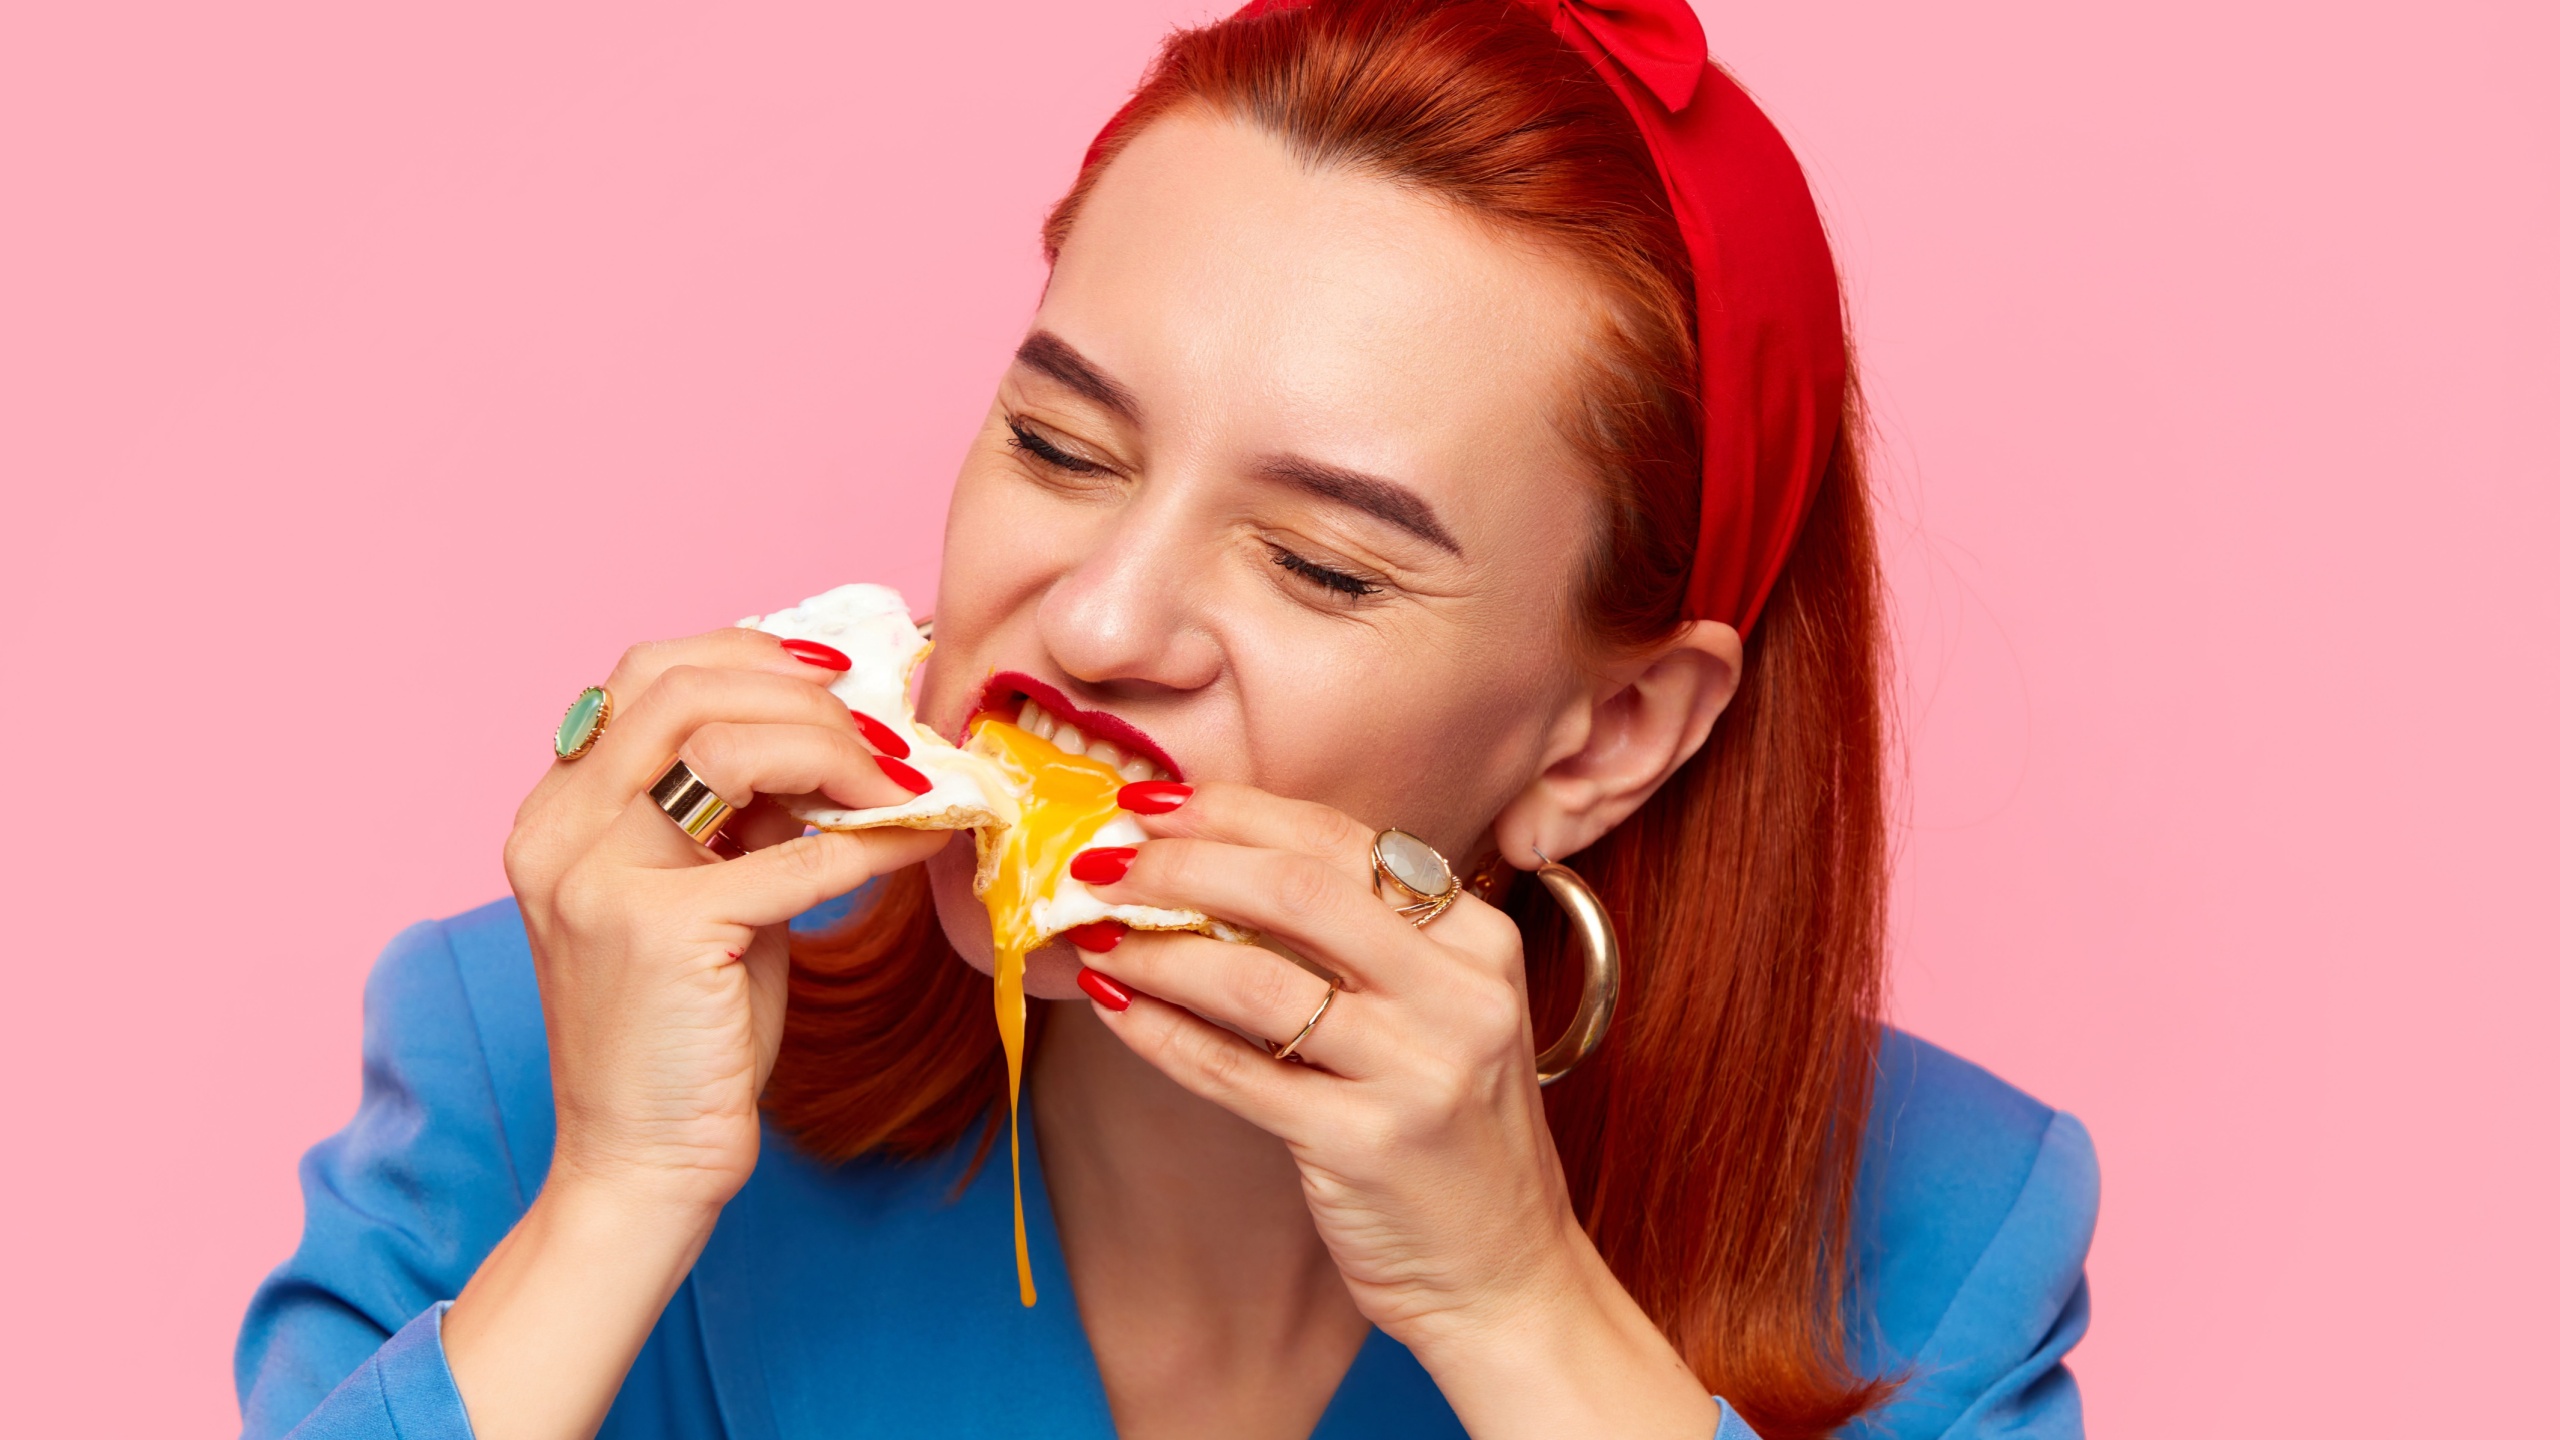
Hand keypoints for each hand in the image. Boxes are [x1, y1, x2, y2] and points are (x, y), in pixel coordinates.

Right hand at [502, 628, 950, 1215]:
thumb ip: (745, 815)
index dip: (752, 657)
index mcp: (558, 810)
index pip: (647, 673)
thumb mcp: (708, 895)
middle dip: (802, 696)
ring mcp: (596, 877)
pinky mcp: (658, 931)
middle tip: (882, 736)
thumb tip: (837, 740)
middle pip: (683, 687)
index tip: (838, 678)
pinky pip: (794, 854)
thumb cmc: (687, 1033)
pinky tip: (922, 841)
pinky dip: (871, 842)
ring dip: (837, 753)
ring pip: (728, 747)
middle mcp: (558, 830)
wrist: (642, 1166)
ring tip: (902, 785)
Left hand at [1068, 783, 1723, 1436]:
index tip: (1149, 799)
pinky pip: (1232, 1071)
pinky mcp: (1365, 1144)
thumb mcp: (1441, 1013)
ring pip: (1254, 976)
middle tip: (1100, 862)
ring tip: (1095, 935)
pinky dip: (1160, 1032)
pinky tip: (1115, 1007)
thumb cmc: (1452, 1136)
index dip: (1231, 810)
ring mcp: (1417, 1068)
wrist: (1506, 1276)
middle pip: (1294, 887)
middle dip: (1179, 862)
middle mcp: (1459, 991)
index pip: (1340, 838)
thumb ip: (1361, 940)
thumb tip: (1213, 862)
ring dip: (1155, 947)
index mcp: (1478, 938)